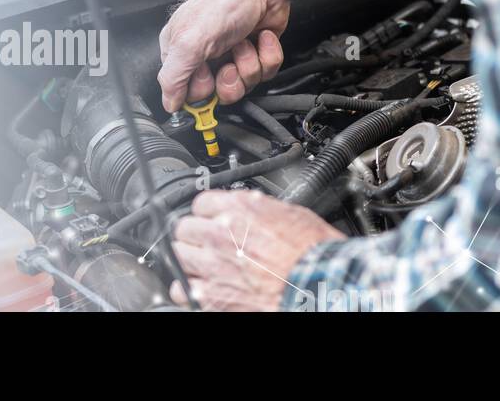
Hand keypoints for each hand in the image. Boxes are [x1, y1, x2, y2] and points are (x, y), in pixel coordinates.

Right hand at [157, 0, 290, 112]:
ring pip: (244, 84)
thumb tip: (169, 103)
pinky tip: (260, 38)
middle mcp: (206, 56)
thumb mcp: (189, 43)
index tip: (206, 74)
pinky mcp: (257, 52)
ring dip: (248, 63)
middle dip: (229, 79)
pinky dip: (267, 55)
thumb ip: (173, 78)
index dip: (201, 90)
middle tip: (228, 61)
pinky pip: (266, 71)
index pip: (188, 93)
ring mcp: (233, 55)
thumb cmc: (222, 1)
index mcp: (182, 54)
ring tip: (244, 42)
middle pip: (219, 94)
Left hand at [169, 190, 343, 310]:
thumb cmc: (314, 254)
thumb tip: (250, 207)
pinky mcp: (211, 296)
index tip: (212, 219)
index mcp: (238, 209)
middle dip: (195, 235)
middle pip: (185, 228)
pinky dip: (189, 290)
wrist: (321, 286)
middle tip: (208, 244)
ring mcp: (212, 266)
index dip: (208, 213)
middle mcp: (219, 234)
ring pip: (178, 256)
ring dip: (189, 260)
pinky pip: (181, 289)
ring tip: (203, 266)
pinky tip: (202, 288)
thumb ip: (260, 209)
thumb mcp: (291, 214)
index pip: (200, 203)